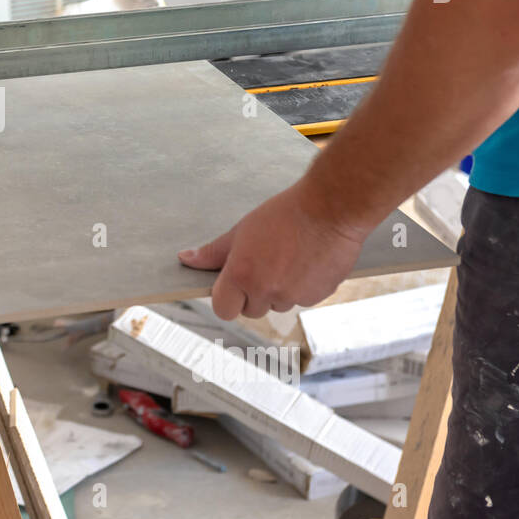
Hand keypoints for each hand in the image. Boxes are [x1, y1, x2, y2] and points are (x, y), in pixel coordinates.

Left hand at [177, 179, 371, 320]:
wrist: (331, 208)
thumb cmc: (285, 214)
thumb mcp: (242, 229)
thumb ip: (214, 252)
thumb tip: (187, 259)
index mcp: (242, 275)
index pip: (223, 309)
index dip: (226, 300)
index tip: (232, 287)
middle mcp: (267, 291)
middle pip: (251, 310)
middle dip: (253, 294)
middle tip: (263, 264)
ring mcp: (295, 296)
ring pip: (278, 305)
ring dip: (279, 291)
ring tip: (287, 258)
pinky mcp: (319, 296)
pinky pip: (303, 300)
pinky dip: (302, 287)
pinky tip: (306, 261)